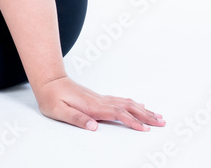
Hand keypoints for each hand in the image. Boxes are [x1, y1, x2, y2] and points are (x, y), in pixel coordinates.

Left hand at [32, 75, 165, 130]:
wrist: (48, 80)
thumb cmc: (51, 97)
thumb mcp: (58, 111)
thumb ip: (76, 119)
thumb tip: (93, 127)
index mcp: (92, 106)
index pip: (117, 114)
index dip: (132, 122)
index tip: (145, 129)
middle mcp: (99, 101)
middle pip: (128, 108)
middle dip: (146, 116)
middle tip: (162, 123)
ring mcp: (100, 98)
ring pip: (126, 103)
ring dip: (143, 110)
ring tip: (158, 116)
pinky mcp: (98, 98)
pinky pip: (120, 101)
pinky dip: (133, 104)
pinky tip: (139, 106)